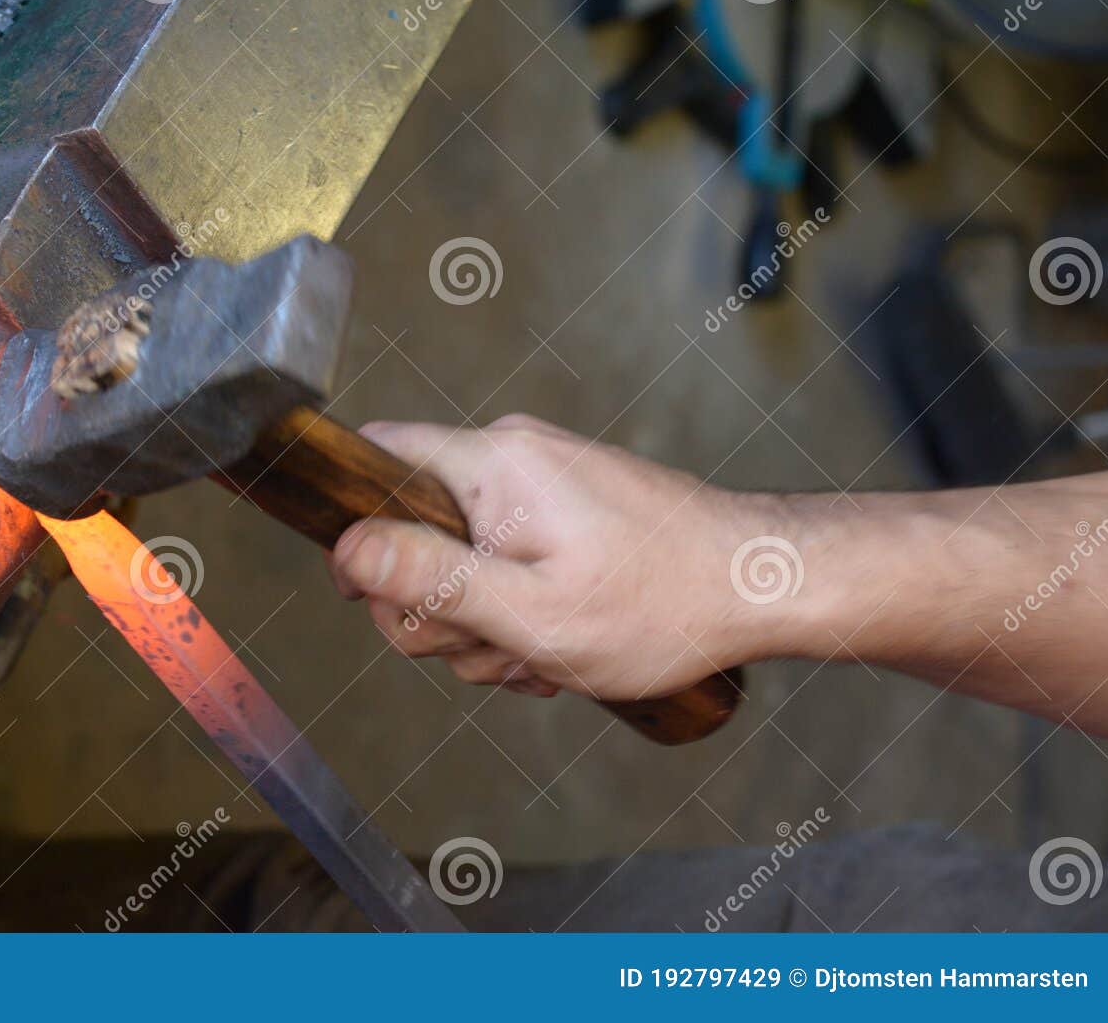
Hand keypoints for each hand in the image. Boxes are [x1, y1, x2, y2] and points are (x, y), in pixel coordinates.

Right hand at [326, 415, 780, 701]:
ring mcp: (542, 482)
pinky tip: (558, 642)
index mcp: (495, 465)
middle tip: (494, 644)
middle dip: (437, 607)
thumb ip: (431, 580)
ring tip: (545, 650)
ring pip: (460, 558)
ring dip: (485, 622)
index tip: (377, 592)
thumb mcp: (531, 614)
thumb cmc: (663, 604)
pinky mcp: (565, 508)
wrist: (761, 586)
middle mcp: (513, 456)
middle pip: (412, 529)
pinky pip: (505, 558)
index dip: (356, 528)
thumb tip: (345, 550)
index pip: (377, 457)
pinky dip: (519, 609)